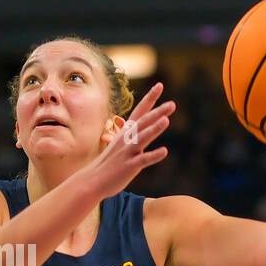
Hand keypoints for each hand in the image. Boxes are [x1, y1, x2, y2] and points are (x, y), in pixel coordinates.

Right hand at [87, 82, 173, 199]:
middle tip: (172, 104)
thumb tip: (131, 125)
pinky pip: (142, 160)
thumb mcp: (118, 145)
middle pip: (143, 122)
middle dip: (158, 112)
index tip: (160, 85)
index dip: (150, 98)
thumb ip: (128, 135)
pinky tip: (164, 151)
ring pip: (142, 138)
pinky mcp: (129, 166)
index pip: (140, 111)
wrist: (92, 180)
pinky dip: (153, 155)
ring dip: (153, 129)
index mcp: (126, 132)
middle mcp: (127, 139)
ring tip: (166, 120)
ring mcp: (128, 152)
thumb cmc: (108, 163)